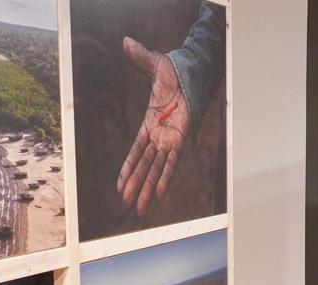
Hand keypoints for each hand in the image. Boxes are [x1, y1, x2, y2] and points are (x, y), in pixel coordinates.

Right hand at [117, 37, 189, 216]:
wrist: (197, 73)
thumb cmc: (176, 73)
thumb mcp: (155, 66)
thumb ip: (140, 57)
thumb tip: (126, 41)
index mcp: (149, 125)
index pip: (135, 152)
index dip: (127, 169)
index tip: (119, 186)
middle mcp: (159, 137)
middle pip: (144, 167)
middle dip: (136, 187)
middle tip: (127, 207)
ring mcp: (171, 141)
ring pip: (156, 170)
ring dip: (149, 189)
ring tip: (141, 210)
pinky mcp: (182, 140)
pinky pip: (173, 163)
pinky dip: (166, 178)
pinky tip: (160, 195)